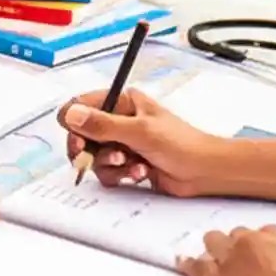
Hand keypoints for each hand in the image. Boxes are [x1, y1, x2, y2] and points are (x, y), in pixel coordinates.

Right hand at [56, 87, 226, 196]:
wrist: (204, 171)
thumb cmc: (182, 144)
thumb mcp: (140, 131)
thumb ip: (103, 124)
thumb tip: (72, 114)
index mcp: (122, 101)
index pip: (83, 105)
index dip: (75, 123)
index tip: (79, 141)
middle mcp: (119, 119)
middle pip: (83, 134)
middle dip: (93, 149)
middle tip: (106, 156)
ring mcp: (122, 142)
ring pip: (95, 156)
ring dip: (111, 164)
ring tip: (131, 164)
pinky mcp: (126, 163)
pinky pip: (107, 171)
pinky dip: (121, 175)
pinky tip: (141, 173)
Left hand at [177, 225, 275, 275]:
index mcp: (275, 237)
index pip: (263, 231)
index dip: (261, 244)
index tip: (261, 254)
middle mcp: (249, 242)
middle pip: (236, 235)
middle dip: (237, 246)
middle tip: (241, 261)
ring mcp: (229, 258)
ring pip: (212, 241)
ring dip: (214, 249)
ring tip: (214, 258)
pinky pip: (195, 265)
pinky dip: (188, 264)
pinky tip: (182, 262)